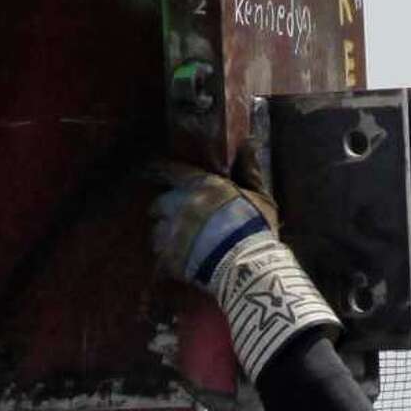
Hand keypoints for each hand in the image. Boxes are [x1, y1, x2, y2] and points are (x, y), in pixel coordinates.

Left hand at [149, 150, 336, 385]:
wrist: (248, 267)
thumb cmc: (257, 228)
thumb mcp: (260, 196)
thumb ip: (249, 171)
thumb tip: (248, 142)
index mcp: (200, 186)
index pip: (170, 171)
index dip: (160, 169)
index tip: (150, 168)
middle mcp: (179, 205)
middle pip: (159, 204)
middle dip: (164, 209)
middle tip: (175, 215)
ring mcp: (171, 233)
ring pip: (157, 230)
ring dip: (165, 233)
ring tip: (178, 242)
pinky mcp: (168, 258)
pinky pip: (161, 254)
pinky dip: (168, 255)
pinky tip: (179, 260)